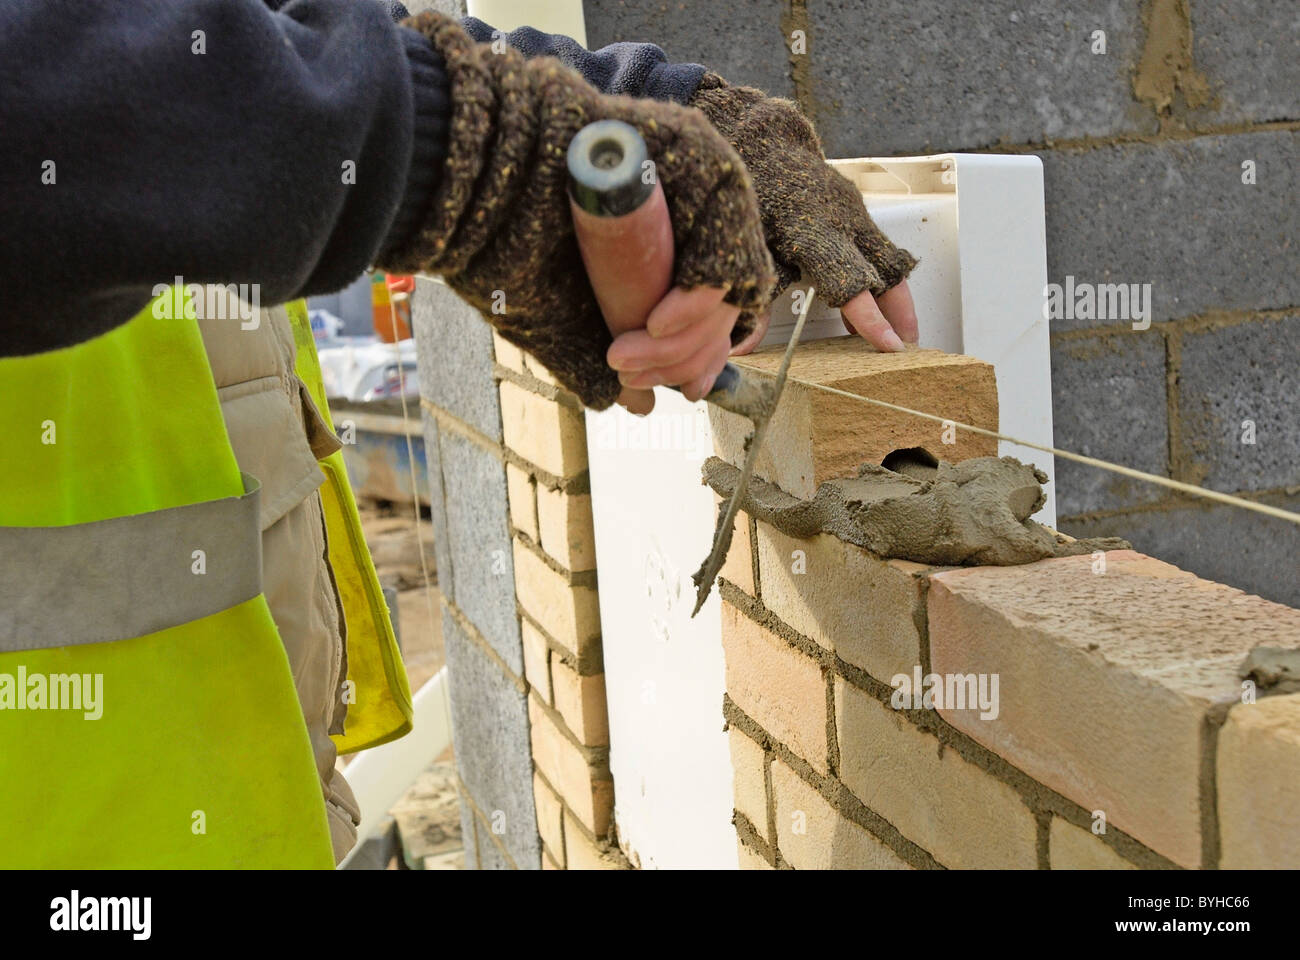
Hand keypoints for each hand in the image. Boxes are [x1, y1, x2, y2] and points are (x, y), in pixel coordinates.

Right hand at [377, 14, 774, 409]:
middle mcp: (686, 213)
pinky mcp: (692, 147)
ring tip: (626, 353)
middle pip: (731, 296)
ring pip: (734, 269)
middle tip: (632, 375)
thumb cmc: (498, 247)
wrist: (464, 186)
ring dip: (689, 332)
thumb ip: (596, 362)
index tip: (682, 391)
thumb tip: (642, 406)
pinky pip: (729, 226)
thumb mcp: (554, 322)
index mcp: (660, 249)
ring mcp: (692, 179)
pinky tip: (657, 322)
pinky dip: (702, 288)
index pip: (716, 309)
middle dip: (687, 354)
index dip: (705, 355)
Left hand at [690, 74, 919, 351]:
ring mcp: (858, 215)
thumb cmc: (754, 199)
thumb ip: (750, 300)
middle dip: (899, 314)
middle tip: (906, 349)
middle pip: (885, 274)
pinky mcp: (861, 213)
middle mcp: (844, 223)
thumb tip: (739, 349)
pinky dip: (886, 279)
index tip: (889, 345)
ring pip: (892, 262)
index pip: (851, 284)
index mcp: (815, 233)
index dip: (870, 318)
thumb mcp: (746, 250)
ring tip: (904, 333)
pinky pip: (883, 250)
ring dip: (900, 300)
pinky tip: (879, 306)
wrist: (766, 146)